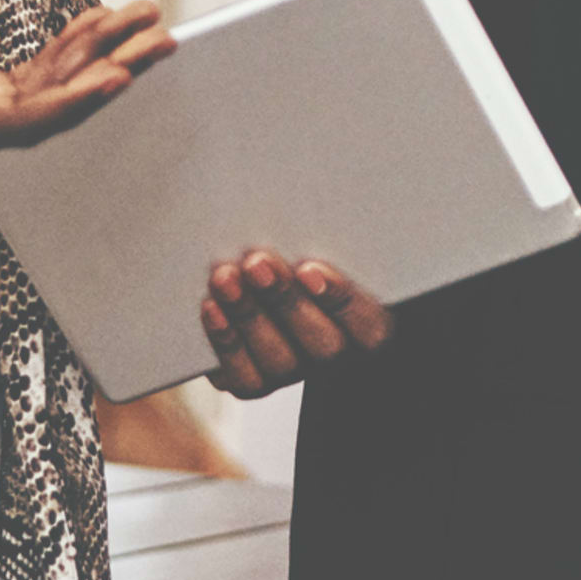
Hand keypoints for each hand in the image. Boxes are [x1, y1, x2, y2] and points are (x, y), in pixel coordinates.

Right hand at [0, 0, 173, 202]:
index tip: (121, 75)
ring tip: (140, 20)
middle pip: (58, 103)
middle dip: (113, 67)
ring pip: (48, 91)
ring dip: (94, 56)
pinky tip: (88, 28)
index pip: (29, 119)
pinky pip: (23, 83)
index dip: (79, 98)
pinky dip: (58, 55)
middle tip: (163, 32)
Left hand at [201, 251, 390, 397]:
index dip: (341, 298)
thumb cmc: (301, 251)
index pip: (369, 322)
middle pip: (322, 343)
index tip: (309, 269)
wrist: (262, 280)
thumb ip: (319, 235)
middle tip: (257, 263)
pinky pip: (244, 376)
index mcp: (368, 322)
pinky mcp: (255, 382)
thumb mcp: (319, 242)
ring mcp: (295, 371)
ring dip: (249, 316)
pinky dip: (226, 341)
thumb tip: (300, 198)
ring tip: (225, 278)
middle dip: (285, 300)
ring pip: (281, 360)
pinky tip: (211, 307)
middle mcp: (335, 352)